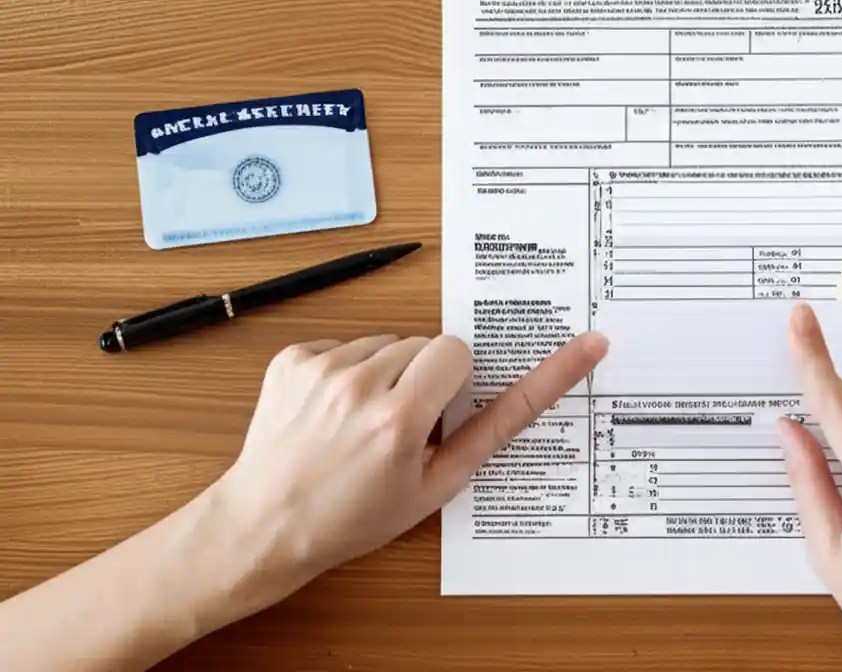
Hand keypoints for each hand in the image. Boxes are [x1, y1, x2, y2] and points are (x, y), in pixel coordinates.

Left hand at [213, 332, 607, 606]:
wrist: (265, 523)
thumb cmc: (355, 516)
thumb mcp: (436, 486)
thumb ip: (493, 429)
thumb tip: (555, 373)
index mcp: (399, 418)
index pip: (455, 351)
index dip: (462, 376)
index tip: (529, 338)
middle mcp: (358, 385)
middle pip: (423, 346)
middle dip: (425, 378)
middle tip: (405, 427)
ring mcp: (320, 368)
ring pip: (385, 343)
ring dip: (386, 373)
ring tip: (365, 423)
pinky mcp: (293, 359)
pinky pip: (344, 345)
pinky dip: (347, 370)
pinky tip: (334, 413)